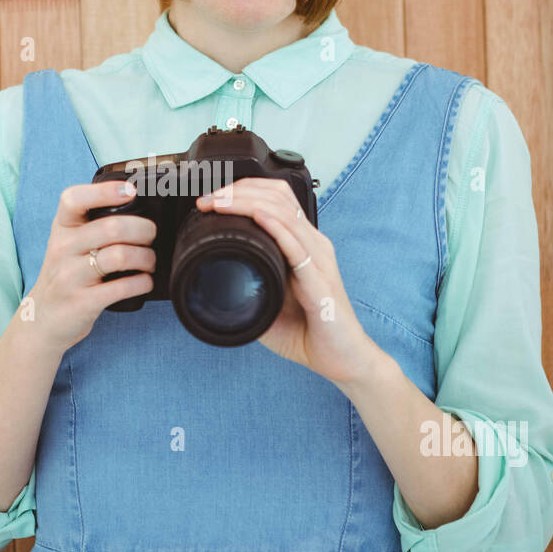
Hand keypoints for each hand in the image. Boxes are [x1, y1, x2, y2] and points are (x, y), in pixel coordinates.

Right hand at [27, 180, 156, 353]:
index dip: (104, 191)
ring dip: (146, 257)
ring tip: (149, 262)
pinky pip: (123, 287)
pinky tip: (144, 281)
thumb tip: (137, 205)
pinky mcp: (82, 302)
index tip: (130, 192)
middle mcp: (62, 249)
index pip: (74, 199)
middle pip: (112, 227)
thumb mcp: (68, 243)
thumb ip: (92, 225)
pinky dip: (143, 282)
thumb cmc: (66, 274)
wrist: (42, 319)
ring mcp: (70, 277)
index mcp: (61, 228)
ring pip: (120, 256)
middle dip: (144, 230)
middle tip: (151, 236)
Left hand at [196, 176, 379, 387]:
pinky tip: (260, 219)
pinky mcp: (321, 282)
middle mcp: (314, 245)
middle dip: (239, 191)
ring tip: (222, 203)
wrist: (343, 360)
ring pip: (286, 215)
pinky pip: (298, 248)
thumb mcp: (269, 303)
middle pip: (279, 197)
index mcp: (303, 245)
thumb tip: (211, 282)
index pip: (276, 199)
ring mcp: (319, 261)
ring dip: (249, 204)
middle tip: (209, 199)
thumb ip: (248, 286)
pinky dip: (277, 229)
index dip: (243, 191)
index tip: (212, 199)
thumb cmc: (310, 332)